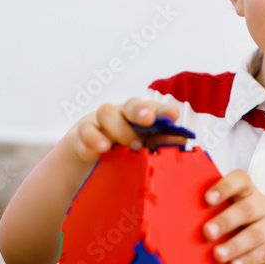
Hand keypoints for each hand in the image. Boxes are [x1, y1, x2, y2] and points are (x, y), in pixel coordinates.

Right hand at [65, 98, 186, 163]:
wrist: (88, 157)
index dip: (163, 111)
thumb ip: (161, 144)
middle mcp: (121, 115)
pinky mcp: (82, 134)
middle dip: (140, 111)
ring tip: (130, 145)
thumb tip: (182, 141)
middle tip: (148, 121)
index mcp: (139, 118)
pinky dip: (94, 140)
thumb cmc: (120, 148)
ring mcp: (100, 123)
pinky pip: (86, 132)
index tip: (172, 114)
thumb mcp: (142, 148)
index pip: (153, 109)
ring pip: (106, 113)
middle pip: (130, 105)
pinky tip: (102, 149)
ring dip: (119, 128)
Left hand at [202, 170, 264, 263]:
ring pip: (258, 231)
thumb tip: (182, 224)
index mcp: (248, 194)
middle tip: (207, 233)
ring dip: (236, 244)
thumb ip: (212, 220)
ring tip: (218, 255)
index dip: (225, 186)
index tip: (207, 199)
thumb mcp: (225, 228)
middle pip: (247, 207)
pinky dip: (248, 259)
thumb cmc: (237, 240)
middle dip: (226, 220)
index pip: (241, 180)